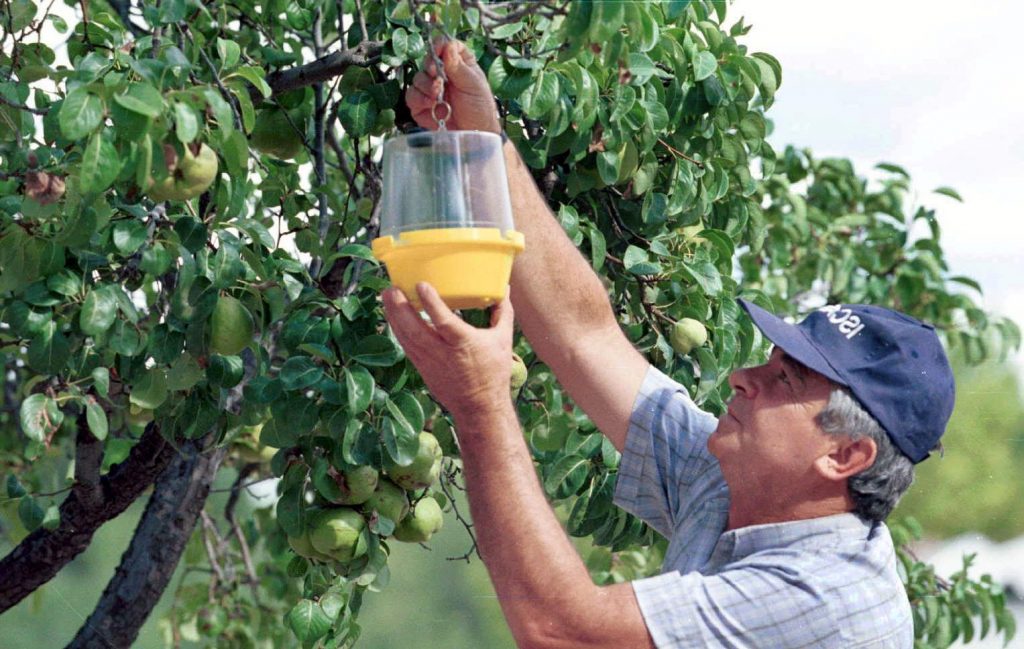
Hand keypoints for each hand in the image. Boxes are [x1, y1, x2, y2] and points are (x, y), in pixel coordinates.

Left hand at [382, 282, 513, 421]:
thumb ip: (502, 312)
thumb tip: (504, 289)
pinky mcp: (422, 369)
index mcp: (465, 343)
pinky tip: (392, 316)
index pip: (445, 321)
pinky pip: (406, 346)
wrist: (480, 407)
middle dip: (401, 308)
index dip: (432, 303)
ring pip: (406, 337)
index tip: (421, 285)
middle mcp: (443, 353)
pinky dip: (397, 330)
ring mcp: (430, 362)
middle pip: (416, 329)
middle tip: (392, 288)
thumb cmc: (493, 372)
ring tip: (386, 295)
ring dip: (394, 316)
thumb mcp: (503, 340)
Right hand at [405, 40, 500, 133]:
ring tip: (438, 96)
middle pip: (427, 60)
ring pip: (417, 78)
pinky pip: (411, 96)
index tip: (438, 51)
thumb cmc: (479, 108)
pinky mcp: (421, 105)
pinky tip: (431, 104)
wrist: (473, 134)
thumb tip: (448, 45)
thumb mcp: (473, 84)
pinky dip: (419, 99)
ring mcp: (430, 89)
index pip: (445, 45)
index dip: (439, 45)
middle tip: (437, 76)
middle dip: (430, 68)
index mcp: (458, 63)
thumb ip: (459, 66)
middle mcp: (443, 74)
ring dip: (426, 86)